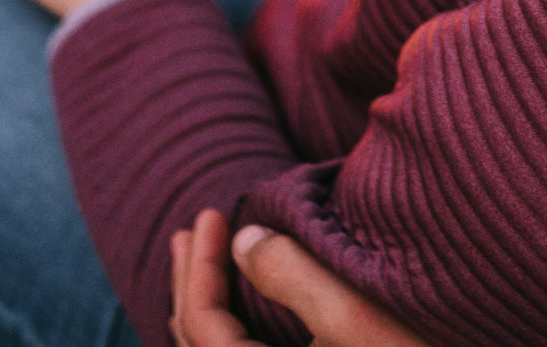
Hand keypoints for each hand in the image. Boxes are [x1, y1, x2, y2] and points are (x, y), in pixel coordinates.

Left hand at [169, 209, 427, 346]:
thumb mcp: (355, 313)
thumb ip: (290, 273)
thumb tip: (244, 239)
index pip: (203, 326)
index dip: (200, 266)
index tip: (212, 213)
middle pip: (199, 342)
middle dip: (191, 282)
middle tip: (191, 231)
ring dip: (206, 304)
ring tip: (203, 261)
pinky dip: (232, 329)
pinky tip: (245, 306)